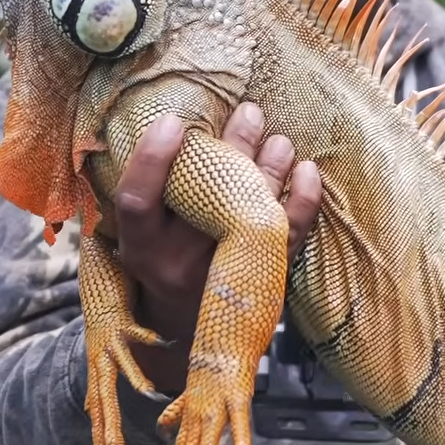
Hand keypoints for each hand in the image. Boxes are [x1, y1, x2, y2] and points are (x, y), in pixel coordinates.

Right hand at [115, 103, 322, 390]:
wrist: (192, 332)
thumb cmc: (162, 263)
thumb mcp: (141, 236)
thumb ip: (149, 193)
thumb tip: (176, 123)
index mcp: (141, 249)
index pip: (137, 201)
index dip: (152, 158)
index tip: (172, 120)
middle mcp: (180, 263)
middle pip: (208, 198)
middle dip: (232, 148)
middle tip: (249, 112)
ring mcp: (225, 273)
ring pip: (252, 211)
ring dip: (271, 166)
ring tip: (278, 139)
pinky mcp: (265, 279)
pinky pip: (290, 236)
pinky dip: (303, 200)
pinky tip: (307, 170)